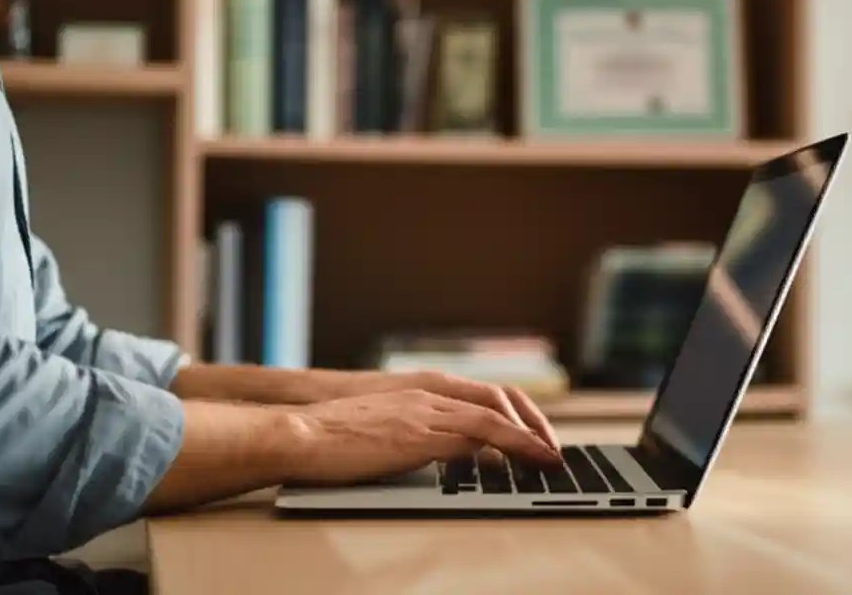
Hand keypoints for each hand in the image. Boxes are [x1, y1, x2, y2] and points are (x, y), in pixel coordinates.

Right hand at [288, 389, 561, 483]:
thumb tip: (445, 452)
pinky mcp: (419, 434)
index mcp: (421, 389)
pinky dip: (508, 446)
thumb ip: (417, 432)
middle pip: (498, 397)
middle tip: (551, 449)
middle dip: (532, 422)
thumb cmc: (332, 436)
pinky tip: (523, 462)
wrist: (300, 432)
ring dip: (527, 437)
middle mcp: (429, 394)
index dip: (517, 411)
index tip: (535, 433)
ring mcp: (426, 412)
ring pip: (493, 415)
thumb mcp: (384, 426)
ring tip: (549, 458)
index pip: (484, 391)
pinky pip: (476, 435)